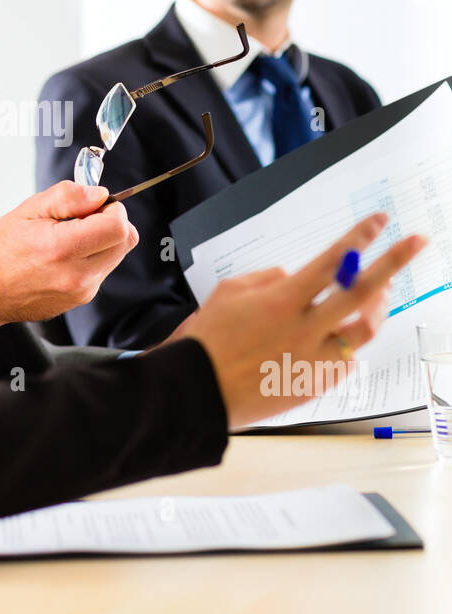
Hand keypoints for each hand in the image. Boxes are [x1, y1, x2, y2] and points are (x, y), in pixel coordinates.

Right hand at [0, 181, 138, 338]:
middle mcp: (77, 276)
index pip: (118, 226)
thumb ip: (68, 197)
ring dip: (103, 241)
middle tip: (83, 219)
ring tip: (69, 238)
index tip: (93, 205)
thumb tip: (100, 194)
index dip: (112, 208)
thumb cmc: (0, 250)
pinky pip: (102, 272)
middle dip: (111, 223)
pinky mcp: (80, 300)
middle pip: (125, 241)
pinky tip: (64, 256)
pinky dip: (92, 258)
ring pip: (116, 256)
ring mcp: (80, 292)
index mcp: (62, 249)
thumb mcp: (29, 210)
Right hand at [172, 213, 427, 429]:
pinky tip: (342, 337)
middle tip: (417, 242)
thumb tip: (292, 275)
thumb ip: (265, 278)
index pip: (331, 261)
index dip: (358, 237)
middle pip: (363, 291)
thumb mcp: (228, 293)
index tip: (379, 220)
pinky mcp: (314, 385)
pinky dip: (348, 344)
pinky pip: (346, 360)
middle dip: (394, 262)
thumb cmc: (205, 341)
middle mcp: (305, 328)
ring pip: (365, 330)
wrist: (196, 393)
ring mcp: (314, 359)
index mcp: (282, 300)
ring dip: (379, 307)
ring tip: (382, 293)